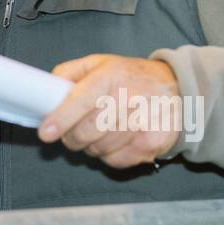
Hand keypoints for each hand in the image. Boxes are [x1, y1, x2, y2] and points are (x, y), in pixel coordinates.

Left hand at [38, 54, 180, 169]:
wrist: (177, 89)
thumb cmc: (130, 77)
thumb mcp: (99, 63)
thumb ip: (69, 73)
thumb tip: (47, 91)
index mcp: (110, 77)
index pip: (81, 101)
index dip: (61, 119)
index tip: (46, 133)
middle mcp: (129, 99)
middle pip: (88, 131)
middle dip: (71, 137)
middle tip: (70, 133)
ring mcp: (143, 124)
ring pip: (99, 149)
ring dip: (90, 146)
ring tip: (97, 132)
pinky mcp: (152, 144)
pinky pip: (116, 160)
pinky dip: (108, 155)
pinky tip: (115, 139)